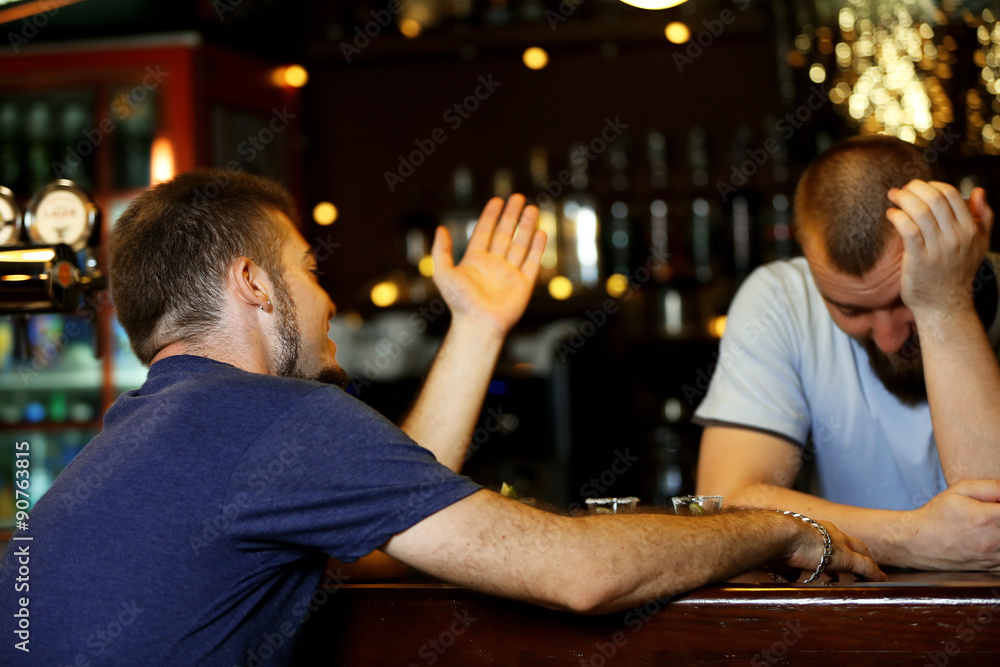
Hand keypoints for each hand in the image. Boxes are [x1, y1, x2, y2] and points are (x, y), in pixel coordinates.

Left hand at [432, 194, 545, 336]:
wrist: (478, 324)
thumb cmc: (459, 302)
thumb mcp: (443, 273)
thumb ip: (441, 250)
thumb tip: (440, 228)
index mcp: (475, 260)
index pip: (485, 232)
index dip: (491, 215)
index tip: (498, 200)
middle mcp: (494, 264)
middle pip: (505, 234)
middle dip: (512, 216)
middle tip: (519, 198)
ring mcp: (510, 273)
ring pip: (521, 244)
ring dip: (527, 226)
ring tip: (532, 209)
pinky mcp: (524, 284)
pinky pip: (533, 262)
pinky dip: (537, 247)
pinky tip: (541, 232)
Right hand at [782, 518, 885, 581]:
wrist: (782, 534)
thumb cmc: (776, 541)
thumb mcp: (783, 553)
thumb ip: (789, 566)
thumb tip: (791, 577)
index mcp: (815, 528)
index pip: (832, 537)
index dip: (837, 547)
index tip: (835, 558)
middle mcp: (831, 533)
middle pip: (853, 543)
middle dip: (858, 553)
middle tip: (861, 565)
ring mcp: (841, 545)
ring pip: (863, 554)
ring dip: (868, 564)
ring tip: (872, 575)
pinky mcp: (848, 558)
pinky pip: (867, 568)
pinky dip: (874, 574)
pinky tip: (880, 580)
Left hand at [886, 180, 992, 318]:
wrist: (944, 305)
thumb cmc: (957, 272)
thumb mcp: (978, 245)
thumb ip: (983, 217)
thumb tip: (978, 191)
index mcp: (970, 229)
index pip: (951, 194)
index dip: (931, 185)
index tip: (918, 188)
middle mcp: (956, 236)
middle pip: (934, 198)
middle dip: (914, 188)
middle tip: (902, 189)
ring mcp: (937, 248)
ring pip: (919, 211)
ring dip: (902, 198)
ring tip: (893, 197)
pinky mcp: (919, 259)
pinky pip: (907, 229)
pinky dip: (897, 216)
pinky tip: (891, 215)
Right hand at [893, 480, 999, 570]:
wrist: (919, 543)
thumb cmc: (938, 515)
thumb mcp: (960, 490)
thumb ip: (992, 487)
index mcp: (989, 518)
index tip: (999, 504)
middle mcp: (996, 540)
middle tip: (994, 512)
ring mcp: (996, 556)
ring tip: (990, 524)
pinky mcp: (994, 567)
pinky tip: (990, 536)